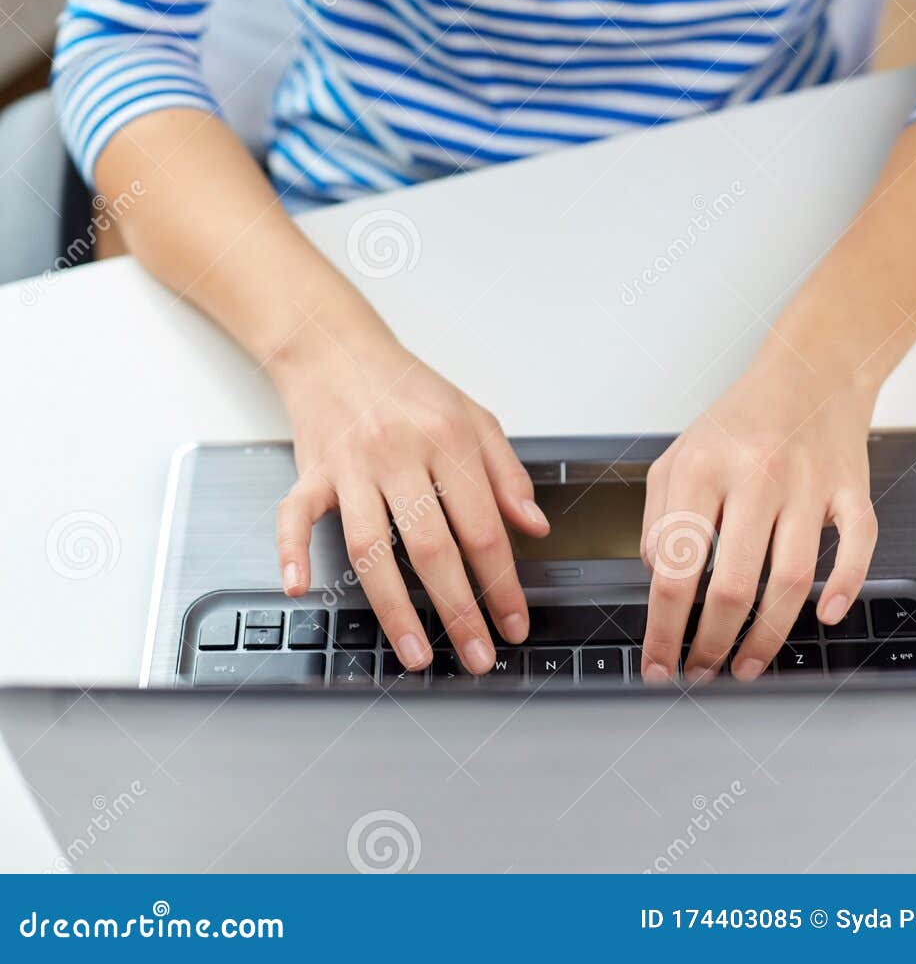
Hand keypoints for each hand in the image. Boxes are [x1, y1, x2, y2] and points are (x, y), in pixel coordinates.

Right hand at [271, 324, 549, 673]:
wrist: (338, 350)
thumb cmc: (408, 388)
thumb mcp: (474, 416)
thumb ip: (507, 473)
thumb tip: (534, 527)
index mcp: (447, 439)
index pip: (483, 526)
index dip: (503, 582)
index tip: (514, 622)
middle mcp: (398, 454)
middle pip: (432, 546)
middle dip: (459, 610)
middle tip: (478, 655)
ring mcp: (351, 465)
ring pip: (370, 547)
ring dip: (394, 608)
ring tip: (417, 652)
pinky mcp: (311, 472)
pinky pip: (294, 515)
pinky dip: (290, 551)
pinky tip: (299, 588)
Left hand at [640, 353, 877, 682]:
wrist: (808, 369)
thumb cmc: (740, 422)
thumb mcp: (678, 457)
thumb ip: (659, 520)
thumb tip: (662, 582)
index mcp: (703, 468)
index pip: (675, 567)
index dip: (663, 629)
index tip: (658, 664)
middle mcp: (755, 474)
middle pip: (734, 585)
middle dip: (712, 644)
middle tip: (701, 674)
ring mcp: (808, 482)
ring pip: (792, 579)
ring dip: (767, 636)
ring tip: (747, 665)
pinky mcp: (852, 488)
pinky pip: (857, 546)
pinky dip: (845, 586)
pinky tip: (826, 616)